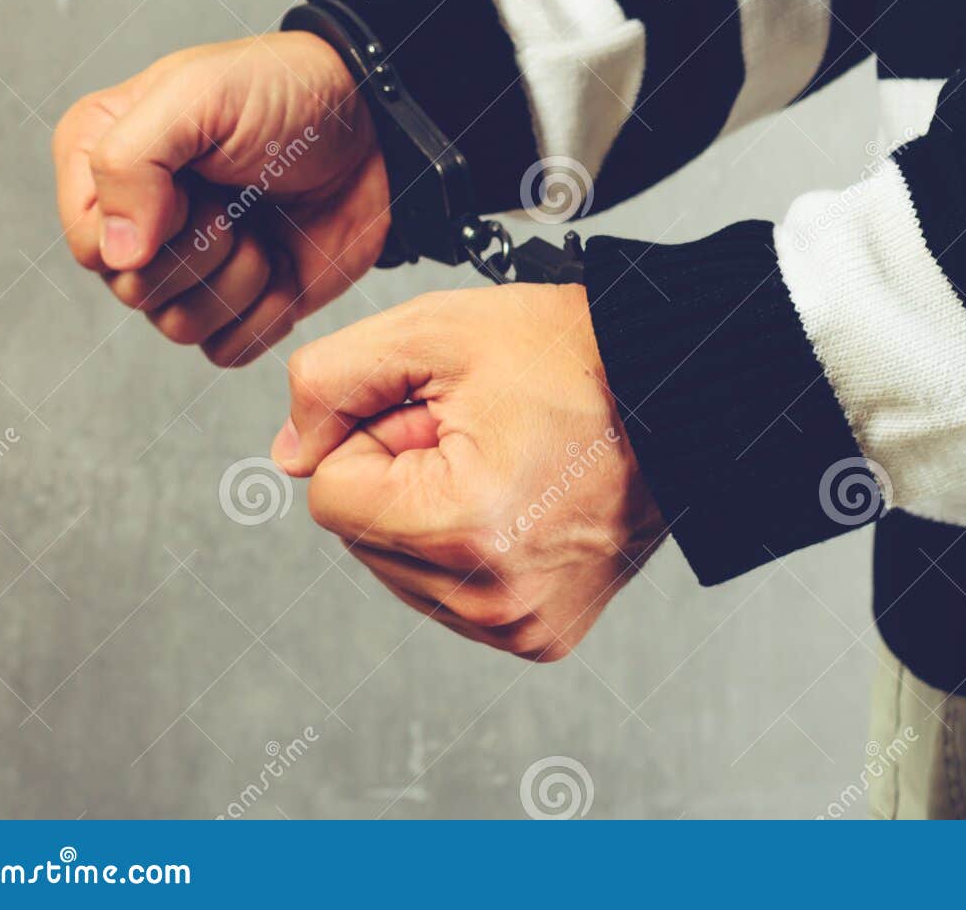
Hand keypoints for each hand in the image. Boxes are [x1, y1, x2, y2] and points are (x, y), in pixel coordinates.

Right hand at [52, 32, 389, 365]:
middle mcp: (137, 221)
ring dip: (239, 278)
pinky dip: (266, 311)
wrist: (374, 125)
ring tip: (264, 223)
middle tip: (238, 198)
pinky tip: (285, 261)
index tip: (195, 182)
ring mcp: (189, 267)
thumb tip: (117, 255)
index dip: (145, 225)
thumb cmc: (287, 91)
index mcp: (103, 162)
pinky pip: (227, 349)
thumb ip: (132, 160)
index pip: (89, 242)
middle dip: (202, 248)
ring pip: (178, 327)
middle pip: (134, 290)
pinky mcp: (241, 303)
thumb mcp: (198, 92)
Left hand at [272, 284, 663, 659]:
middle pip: (363, 537)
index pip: (331, 494)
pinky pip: (452, 593)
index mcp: (466, 525)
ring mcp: (523, 625)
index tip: (443, 408)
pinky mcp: (543, 634)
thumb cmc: (578, 355)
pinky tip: (523, 497)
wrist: (677, 389)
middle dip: (403, 474)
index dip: (377, 433)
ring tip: (510, 460)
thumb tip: (288, 453)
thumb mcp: (437, 330)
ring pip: (401, 568)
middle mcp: (495, 598)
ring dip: (433, 511)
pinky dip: (468, 545)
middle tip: (483, 429)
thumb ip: (334, 379)